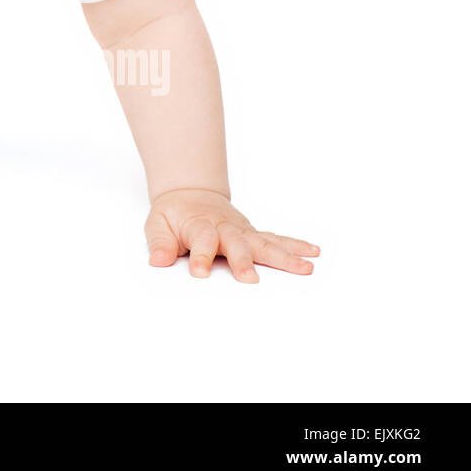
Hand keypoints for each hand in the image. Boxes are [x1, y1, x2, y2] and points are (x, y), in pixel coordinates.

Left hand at [144, 188, 319, 282]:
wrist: (189, 191)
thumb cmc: (174, 213)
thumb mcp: (157, 223)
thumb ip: (160, 243)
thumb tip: (158, 261)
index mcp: (199, 225)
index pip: (200, 240)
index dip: (199, 256)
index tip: (199, 273)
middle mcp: (225, 228)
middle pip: (236, 244)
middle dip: (242, 261)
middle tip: (249, 279)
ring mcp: (242, 231)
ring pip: (264, 243)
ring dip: (284, 256)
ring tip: (305, 268)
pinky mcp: (253, 235)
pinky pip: (276, 240)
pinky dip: (295, 245)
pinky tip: (313, 253)